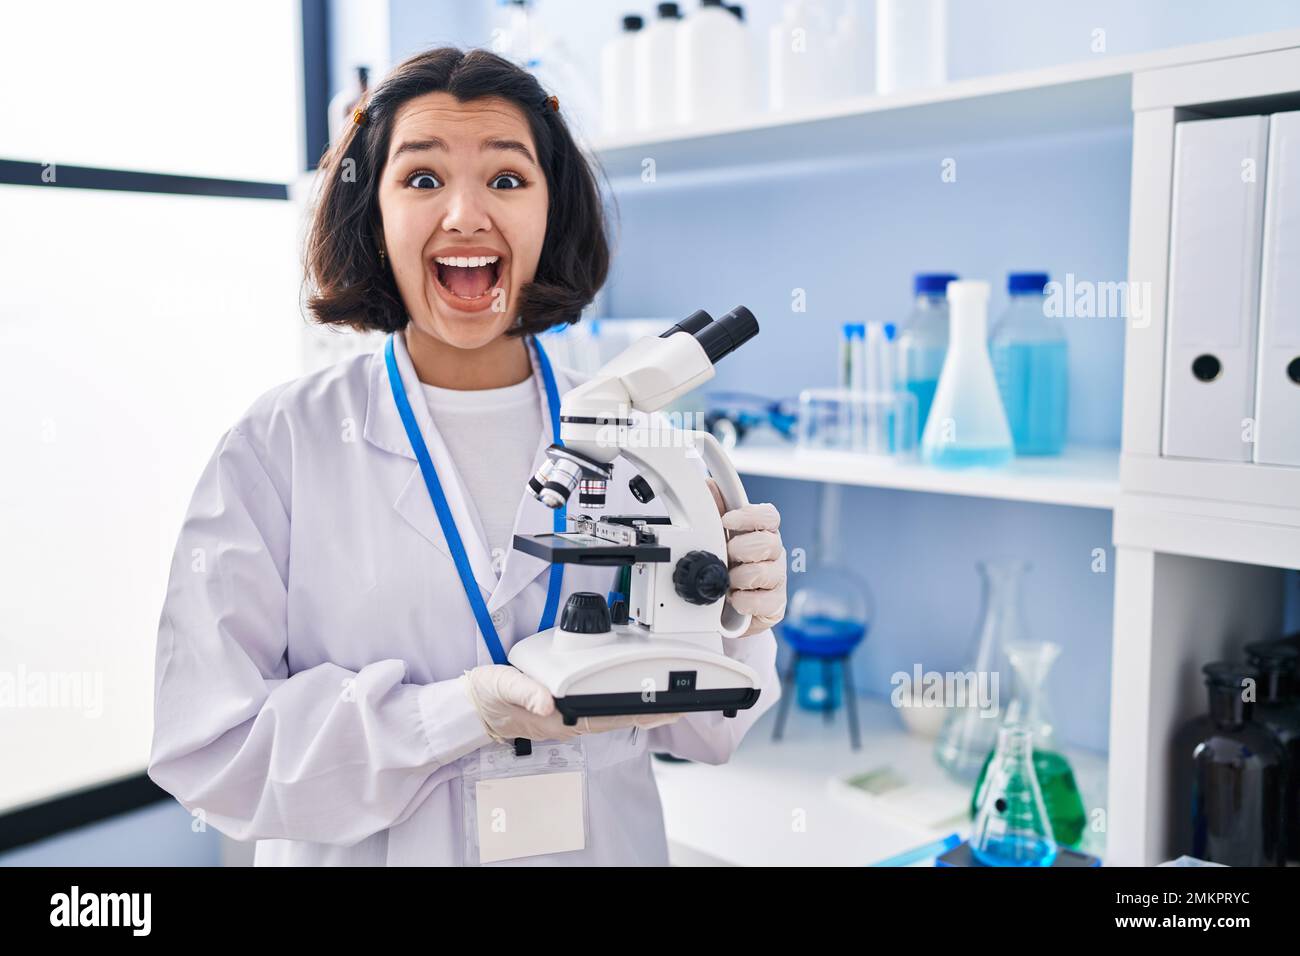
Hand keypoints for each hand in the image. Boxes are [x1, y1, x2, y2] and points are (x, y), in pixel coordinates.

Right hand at [463, 665, 682, 743]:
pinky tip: (627, 702)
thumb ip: (526, 690)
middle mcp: (566, 723)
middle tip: (676, 707)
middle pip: (615, 719)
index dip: (637, 713)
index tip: (662, 709)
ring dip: (635, 711)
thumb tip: (548, 701)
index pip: (606, 716)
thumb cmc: (488, 696)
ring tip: (661, 705)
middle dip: (646, 714)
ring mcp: (565, 720)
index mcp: (558, 718)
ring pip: (608, 717)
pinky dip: (617, 708)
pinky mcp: (561, 713)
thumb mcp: (504, 686)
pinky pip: (596, 713)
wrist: (472, 708)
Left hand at [706, 479, 786, 636]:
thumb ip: (716, 510)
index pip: (769, 516)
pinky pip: (765, 602)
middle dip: (742, 549)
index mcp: (762, 533)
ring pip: (766, 572)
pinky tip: (735, 599)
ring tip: (728, 580)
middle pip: (769, 543)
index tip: (729, 520)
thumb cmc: (727, 567)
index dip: (750, 516)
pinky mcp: (774, 605)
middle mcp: (772, 554)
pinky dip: (745, 601)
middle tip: (728, 555)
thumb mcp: (718, 536)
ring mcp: (776, 579)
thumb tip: (709, 485)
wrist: (727, 607)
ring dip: (740, 577)